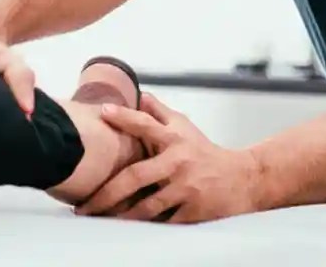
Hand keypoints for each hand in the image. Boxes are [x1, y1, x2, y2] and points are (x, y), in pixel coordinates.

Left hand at [75, 93, 263, 222]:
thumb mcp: (185, 128)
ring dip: (120, 215)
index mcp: (174, 139)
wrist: (243, 179)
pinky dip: (145, 226)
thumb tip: (140, 95)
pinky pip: (164, 221)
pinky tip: (126, 229)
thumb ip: (161, 113)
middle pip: (136, 176)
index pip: (145, 124)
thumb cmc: (205, 151)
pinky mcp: (193, 211)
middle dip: (106, 193)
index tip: (103, 112)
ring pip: (147, 205)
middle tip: (82, 205)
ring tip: (97, 219)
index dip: (124, 118)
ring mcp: (186, 188)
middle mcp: (179, 162)